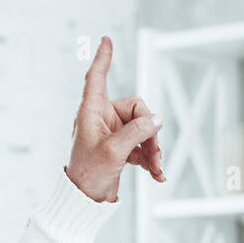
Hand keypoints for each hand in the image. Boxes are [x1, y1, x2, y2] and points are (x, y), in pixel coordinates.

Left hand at [65, 35, 165, 201]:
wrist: (85, 201)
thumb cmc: (89, 174)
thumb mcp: (115, 151)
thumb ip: (137, 131)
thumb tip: (158, 119)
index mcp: (91, 112)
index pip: (97, 77)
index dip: (103, 58)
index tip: (106, 40)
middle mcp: (102, 118)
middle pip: (137, 110)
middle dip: (150, 132)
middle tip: (155, 154)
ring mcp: (113, 133)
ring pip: (143, 129)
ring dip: (153, 149)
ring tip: (156, 168)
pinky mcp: (121, 148)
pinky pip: (142, 146)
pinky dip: (150, 159)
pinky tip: (157, 175)